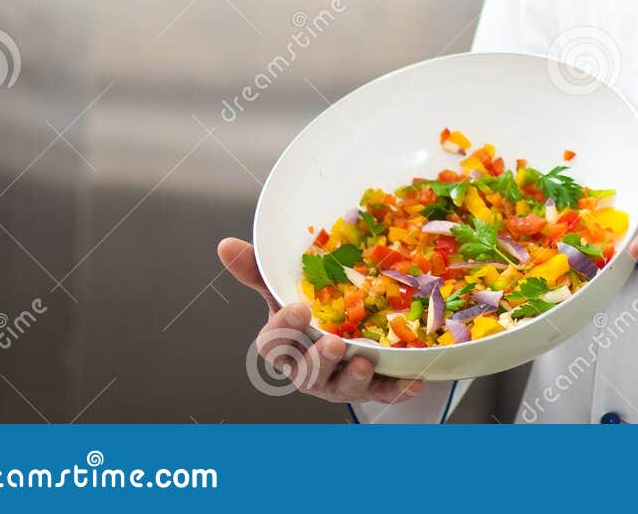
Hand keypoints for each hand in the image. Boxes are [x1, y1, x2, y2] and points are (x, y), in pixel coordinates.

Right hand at [217, 237, 422, 405]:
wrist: (347, 337)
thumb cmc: (310, 314)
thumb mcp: (287, 290)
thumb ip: (260, 272)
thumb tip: (225, 244)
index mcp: (285, 346)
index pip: (274, 343)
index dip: (285, 328)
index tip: (301, 308)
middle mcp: (307, 369)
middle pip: (306, 372)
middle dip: (319, 359)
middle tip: (334, 341)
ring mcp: (338, 382)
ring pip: (340, 387)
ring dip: (352, 377)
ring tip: (366, 361)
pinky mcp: (371, 388)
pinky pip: (383, 392)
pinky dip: (395, 389)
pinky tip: (412, 383)